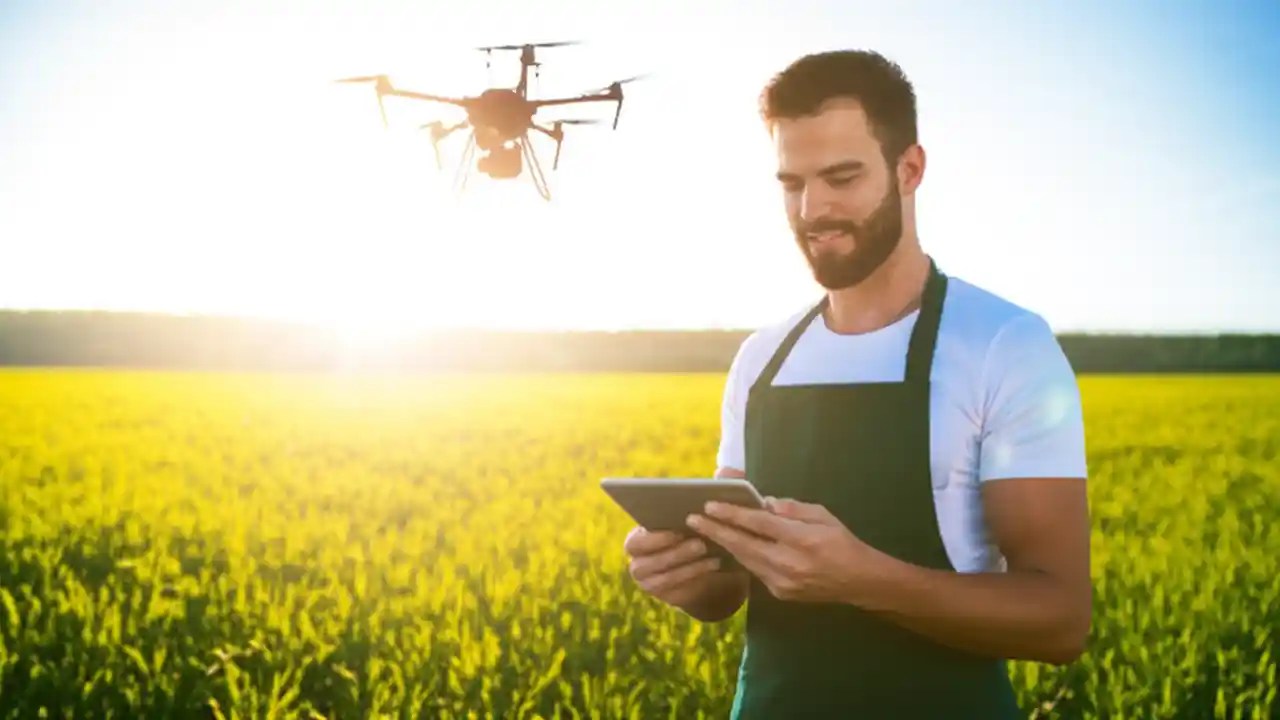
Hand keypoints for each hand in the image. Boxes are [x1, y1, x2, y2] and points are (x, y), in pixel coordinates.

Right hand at [623, 526, 724, 607]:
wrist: (693, 563)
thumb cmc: (683, 534)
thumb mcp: (678, 524)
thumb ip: (678, 518)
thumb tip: (691, 506)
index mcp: (634, 543)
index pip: (635, 543)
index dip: (655, 539)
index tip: (677, 532)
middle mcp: (637, 565)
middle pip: (649, 563)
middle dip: (676, 553)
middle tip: (700, 543)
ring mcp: (648, 584)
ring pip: (665, 577)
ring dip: (689, 566)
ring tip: (709, 554)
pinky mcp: (665, 596)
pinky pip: (679, 589)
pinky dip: (697, 574)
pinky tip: (713, 564)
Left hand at [686, 497, 882, 603]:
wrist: (859, 582)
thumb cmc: (842, 542)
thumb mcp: (822, 515)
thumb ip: (791, 509)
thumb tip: (763, 502)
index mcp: (802, 540)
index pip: (759, 524)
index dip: (732, 514)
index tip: (710, 505)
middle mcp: (789, 564)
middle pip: (743, 544)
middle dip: (715, 530)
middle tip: (692, 519)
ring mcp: (782, 583)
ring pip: (745, 560)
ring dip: (723, 544)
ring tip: (703, 530)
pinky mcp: (780, 593)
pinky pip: (754, 571)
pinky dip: (740, 557)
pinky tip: (727, 546)